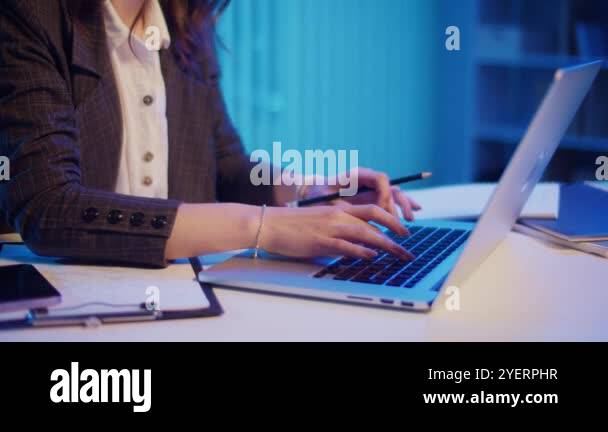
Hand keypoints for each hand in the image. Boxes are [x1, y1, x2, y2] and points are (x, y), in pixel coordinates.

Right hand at [260, 205, 414, 260]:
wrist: (269, 223)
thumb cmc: (293, 225)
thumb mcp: (321, 222)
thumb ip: (340, 231)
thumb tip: (358, 246)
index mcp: (339, 209)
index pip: (373, 209)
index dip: (392, 218)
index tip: (403, 229)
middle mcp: (339, 215)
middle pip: (376, 217)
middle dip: (396, 229)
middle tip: (409, 242)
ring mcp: (331, 227)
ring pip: (366, 232)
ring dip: (387, 244)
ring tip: (400, 254)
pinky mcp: (321, 241)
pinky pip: (347, 245)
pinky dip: (362, 251)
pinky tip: (373, 256)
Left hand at [307, 168, 421, 220]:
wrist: (312, 194)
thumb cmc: (317, 196)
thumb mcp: (325, 200)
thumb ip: (341, 206)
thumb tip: (353, 214)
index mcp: (357, 175)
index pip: (380, 179)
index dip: (384, 194)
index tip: (381, 210)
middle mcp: (368, 180)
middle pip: (391, 187)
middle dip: (400, 203)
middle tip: (405, 220)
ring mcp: (372, 188)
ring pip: (395, 194)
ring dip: (405, 205)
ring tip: (410, 219)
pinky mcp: (374, 197)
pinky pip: (392, 199)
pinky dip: (403, 205)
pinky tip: (414, 212)